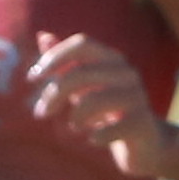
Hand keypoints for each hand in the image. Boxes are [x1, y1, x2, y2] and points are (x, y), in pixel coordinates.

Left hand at [26, 33, 178, 179]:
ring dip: (74, 116)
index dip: (55, 57)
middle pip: (81, 73)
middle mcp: (127, 73)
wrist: (146, 143)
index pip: (82, 44)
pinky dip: (96, 135)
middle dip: (54, 94)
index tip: (32, 78)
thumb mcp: (84, 86)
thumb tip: (42, 36)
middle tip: (40, 113)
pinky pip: (110, 128)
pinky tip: (93, 139)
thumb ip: (66, 63)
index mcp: (113, 59)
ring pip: (94, 100)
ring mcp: (137, 97)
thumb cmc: (109, 111)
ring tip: (73, 126)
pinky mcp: (142, 123)